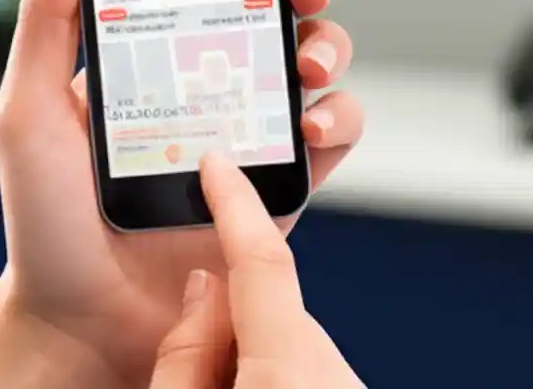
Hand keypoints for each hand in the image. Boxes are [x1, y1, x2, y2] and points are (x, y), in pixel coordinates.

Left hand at [0, 0, 364, 387]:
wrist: (82, 319)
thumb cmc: (44, 218)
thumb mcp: (29, 108)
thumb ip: (47, 16)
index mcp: (154, 46)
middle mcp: (208, 76)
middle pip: (280, 3)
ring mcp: (248, 127)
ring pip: (318, 59)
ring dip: (330, 45)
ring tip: (307, 64)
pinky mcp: (278, 181)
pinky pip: (333, 133)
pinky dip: (340, 117)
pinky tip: (311, 123)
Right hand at [149, 152, 362, 388]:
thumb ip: (183, 350)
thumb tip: (204, 293)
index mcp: (287, 373)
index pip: (263, 259)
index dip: (236, 202)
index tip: (217, 165)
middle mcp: (331, 377)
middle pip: (272, 306)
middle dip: (229, 318)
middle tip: (193, 368)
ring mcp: (349, 388)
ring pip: (288, 337)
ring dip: (253, 356)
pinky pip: (306, 367)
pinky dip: (276, 379)